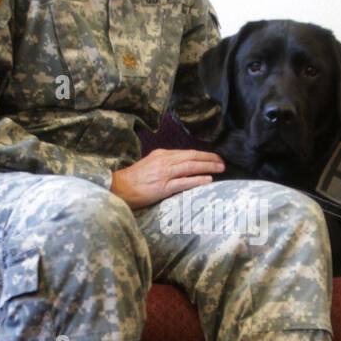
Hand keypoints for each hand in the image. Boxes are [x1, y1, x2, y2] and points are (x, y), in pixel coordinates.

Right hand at [111, 148, 225, 208]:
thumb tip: (182, 166)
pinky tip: (207, 180)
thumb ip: (165, 163)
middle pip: (192, 157)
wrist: (119, 188)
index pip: (187, 152)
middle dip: (209, 158)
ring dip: (207, 167)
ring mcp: (164, 174)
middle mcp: (164, 161)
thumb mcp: (150, 164)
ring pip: (190, 167)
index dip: (202, 154)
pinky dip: (197, 180)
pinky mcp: (162, 187)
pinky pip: (183, 182)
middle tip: (222, 162)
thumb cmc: (134, 179)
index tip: (214, 157)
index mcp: (162, 155)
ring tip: (220, 168)